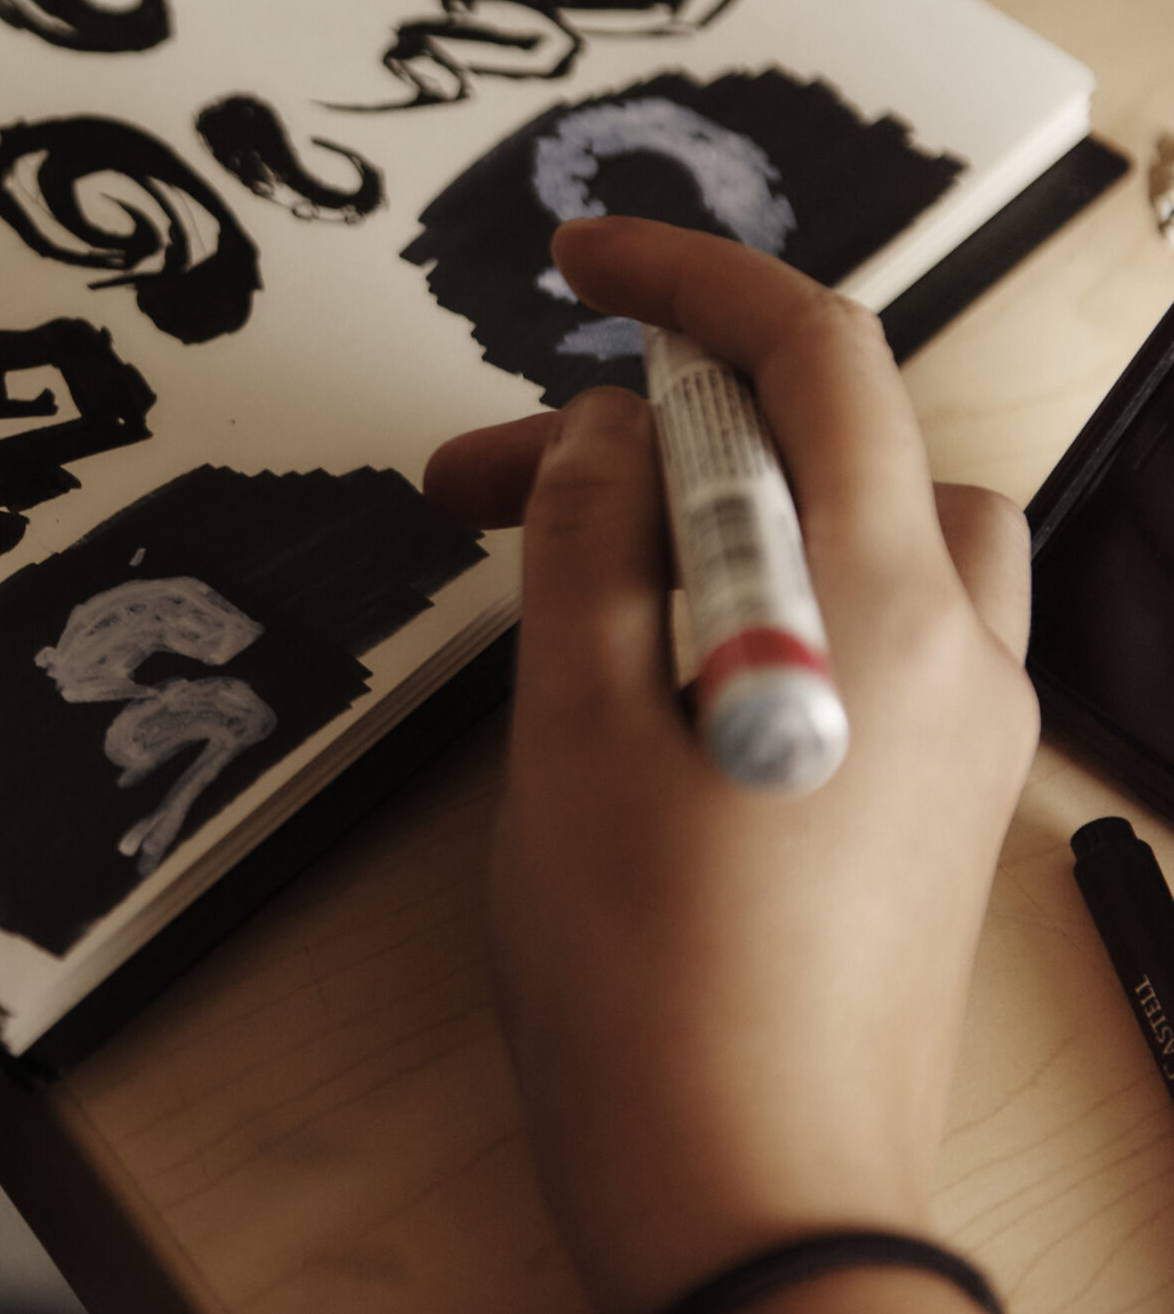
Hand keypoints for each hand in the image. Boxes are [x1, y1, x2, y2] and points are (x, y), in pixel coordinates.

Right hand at [424, 218, 1037, 1313]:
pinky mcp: (942, 800)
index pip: (810, 356)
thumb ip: (586, 542)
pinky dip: (769, 595)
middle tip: (481, 486)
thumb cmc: (650, 975)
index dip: (688, 277)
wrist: (753, 1192)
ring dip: (725, 507)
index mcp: (871, 600)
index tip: (580, 255)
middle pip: (825, 441)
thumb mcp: (569, 728)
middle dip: (648, 427)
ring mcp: (965, 728)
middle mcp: (955, 643)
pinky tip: (661, 674)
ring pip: (866, 529)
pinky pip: (876, 629)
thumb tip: (595, 429)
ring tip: (589, 571)